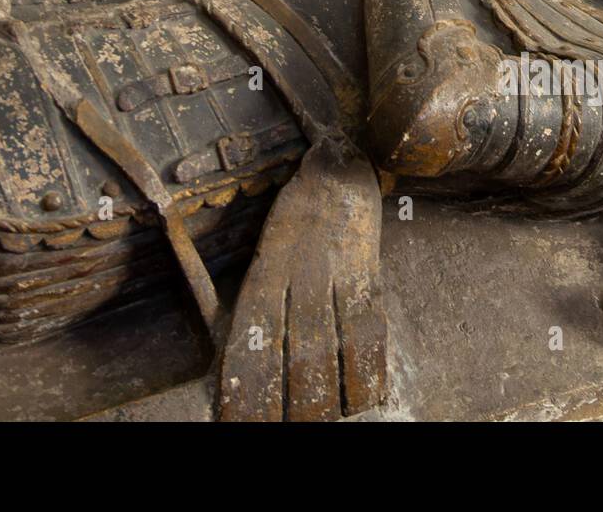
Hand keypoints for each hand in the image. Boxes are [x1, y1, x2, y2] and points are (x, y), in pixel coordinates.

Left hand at [218, 142, 386, 421]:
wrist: (338, 170)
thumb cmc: (296, 219)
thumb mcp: (266, 253)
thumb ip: (259, 301)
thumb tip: (242, 355)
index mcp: (265, 271)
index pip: (249, 338)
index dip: (242, 382)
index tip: (234, 417)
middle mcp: (296, 274)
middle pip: (288, 351)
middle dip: (283, 401)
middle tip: (276, 432)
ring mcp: (333, 274)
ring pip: (326, 345)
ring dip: (322, 395)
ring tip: (320, 425)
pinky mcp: (366, 274)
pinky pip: (367, 327)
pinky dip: (368, 367)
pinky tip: (365, 397)